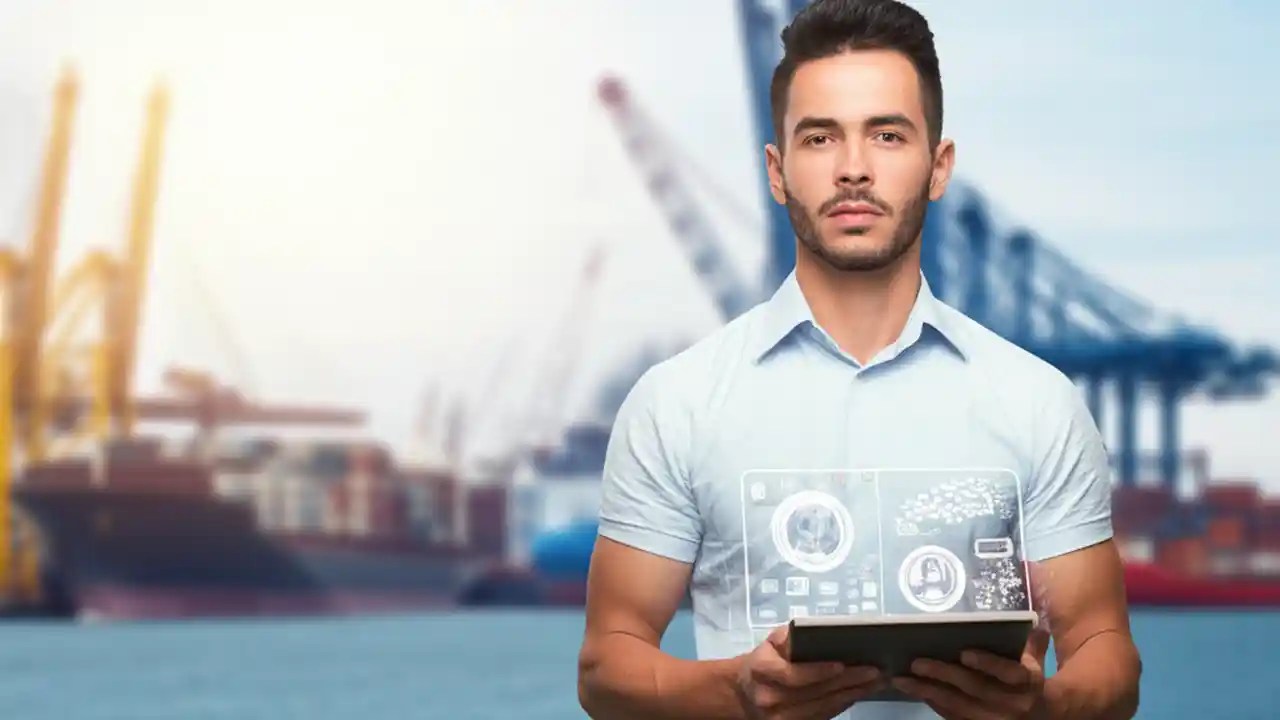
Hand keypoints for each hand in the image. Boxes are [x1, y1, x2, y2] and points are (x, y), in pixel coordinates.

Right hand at [735, 625, 884, 719]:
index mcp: (761, 670)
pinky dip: (844, 704)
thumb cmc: (766, 659)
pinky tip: (859, 693)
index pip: (793, 674)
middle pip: (815, 692)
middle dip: (849, 681)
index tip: (842, 664)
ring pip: (823, 707)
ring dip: (852, 694)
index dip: (819, 671)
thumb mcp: (772, 641)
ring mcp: (780, 718)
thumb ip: (792, 637)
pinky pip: (823, 716)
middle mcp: (769, 697)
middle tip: (875, 671)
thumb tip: (820, 634)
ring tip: (875, 682)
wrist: (747, 692)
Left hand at [891, 628, 1050, 719]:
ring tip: (902, 680)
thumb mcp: (1036, 663)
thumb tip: (1032, 621)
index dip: (988, 664)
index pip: (1009, 673)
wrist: (1040, 718)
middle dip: (944, 675)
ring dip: (928, 692)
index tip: (964, 653)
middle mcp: (1012, 703)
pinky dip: (933, 704)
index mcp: (1027, 682)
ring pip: (958, 706)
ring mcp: (994, 719)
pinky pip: (953, 717)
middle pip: (975, 689)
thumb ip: (1032, 643)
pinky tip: (916, 692)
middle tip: (916, 663)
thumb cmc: (1030, 683)